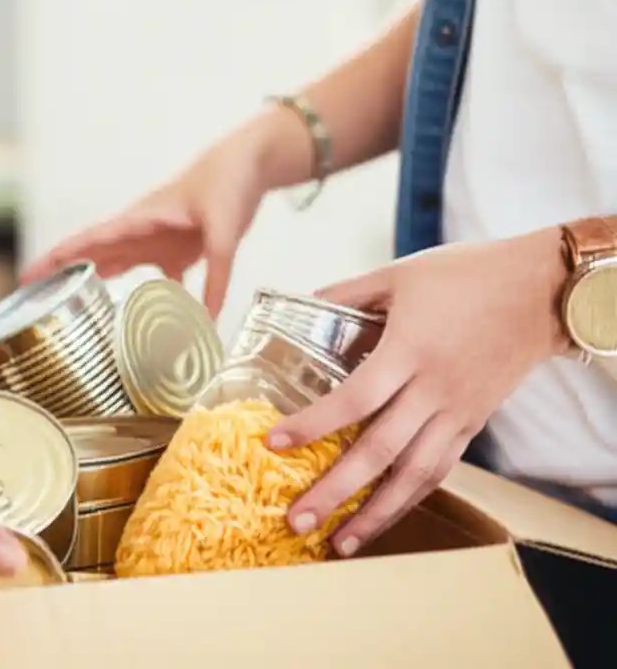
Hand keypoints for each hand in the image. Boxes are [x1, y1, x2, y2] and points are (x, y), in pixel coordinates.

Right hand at [20, 129, 271, 316]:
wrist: (248, 164)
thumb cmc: (228, 184)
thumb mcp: (224, 231)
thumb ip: (218, 276)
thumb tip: (208, 320)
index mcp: (139, 221)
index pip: (89, 240)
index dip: (57, 258)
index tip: (28, 275)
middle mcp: (140, 232)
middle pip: (92, 254)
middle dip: (61, 272)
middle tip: (28, 297)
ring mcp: (157, 241)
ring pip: (116, 264)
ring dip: (94, 282)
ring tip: (68, 307)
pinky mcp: (178, 248)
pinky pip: (157, 277)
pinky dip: (152, 299)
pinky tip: (148, 321)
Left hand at [268, 228, 571, 555]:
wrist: (542, 290)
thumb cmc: (467, 275)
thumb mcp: (399, 275)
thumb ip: (347, 294)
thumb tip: (299, 305)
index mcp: (409, 351)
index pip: (354, 398)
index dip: (313, 424)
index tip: (273, 443)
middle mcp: (434, 390)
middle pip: (380, 451)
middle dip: (336, 490)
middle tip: (297, 519)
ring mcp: (457, 412)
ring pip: (414, 475)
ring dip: (375, 513)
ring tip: (338, 542)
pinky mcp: (473, 423)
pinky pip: (439, 469)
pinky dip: (409, 497)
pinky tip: (382, 517)